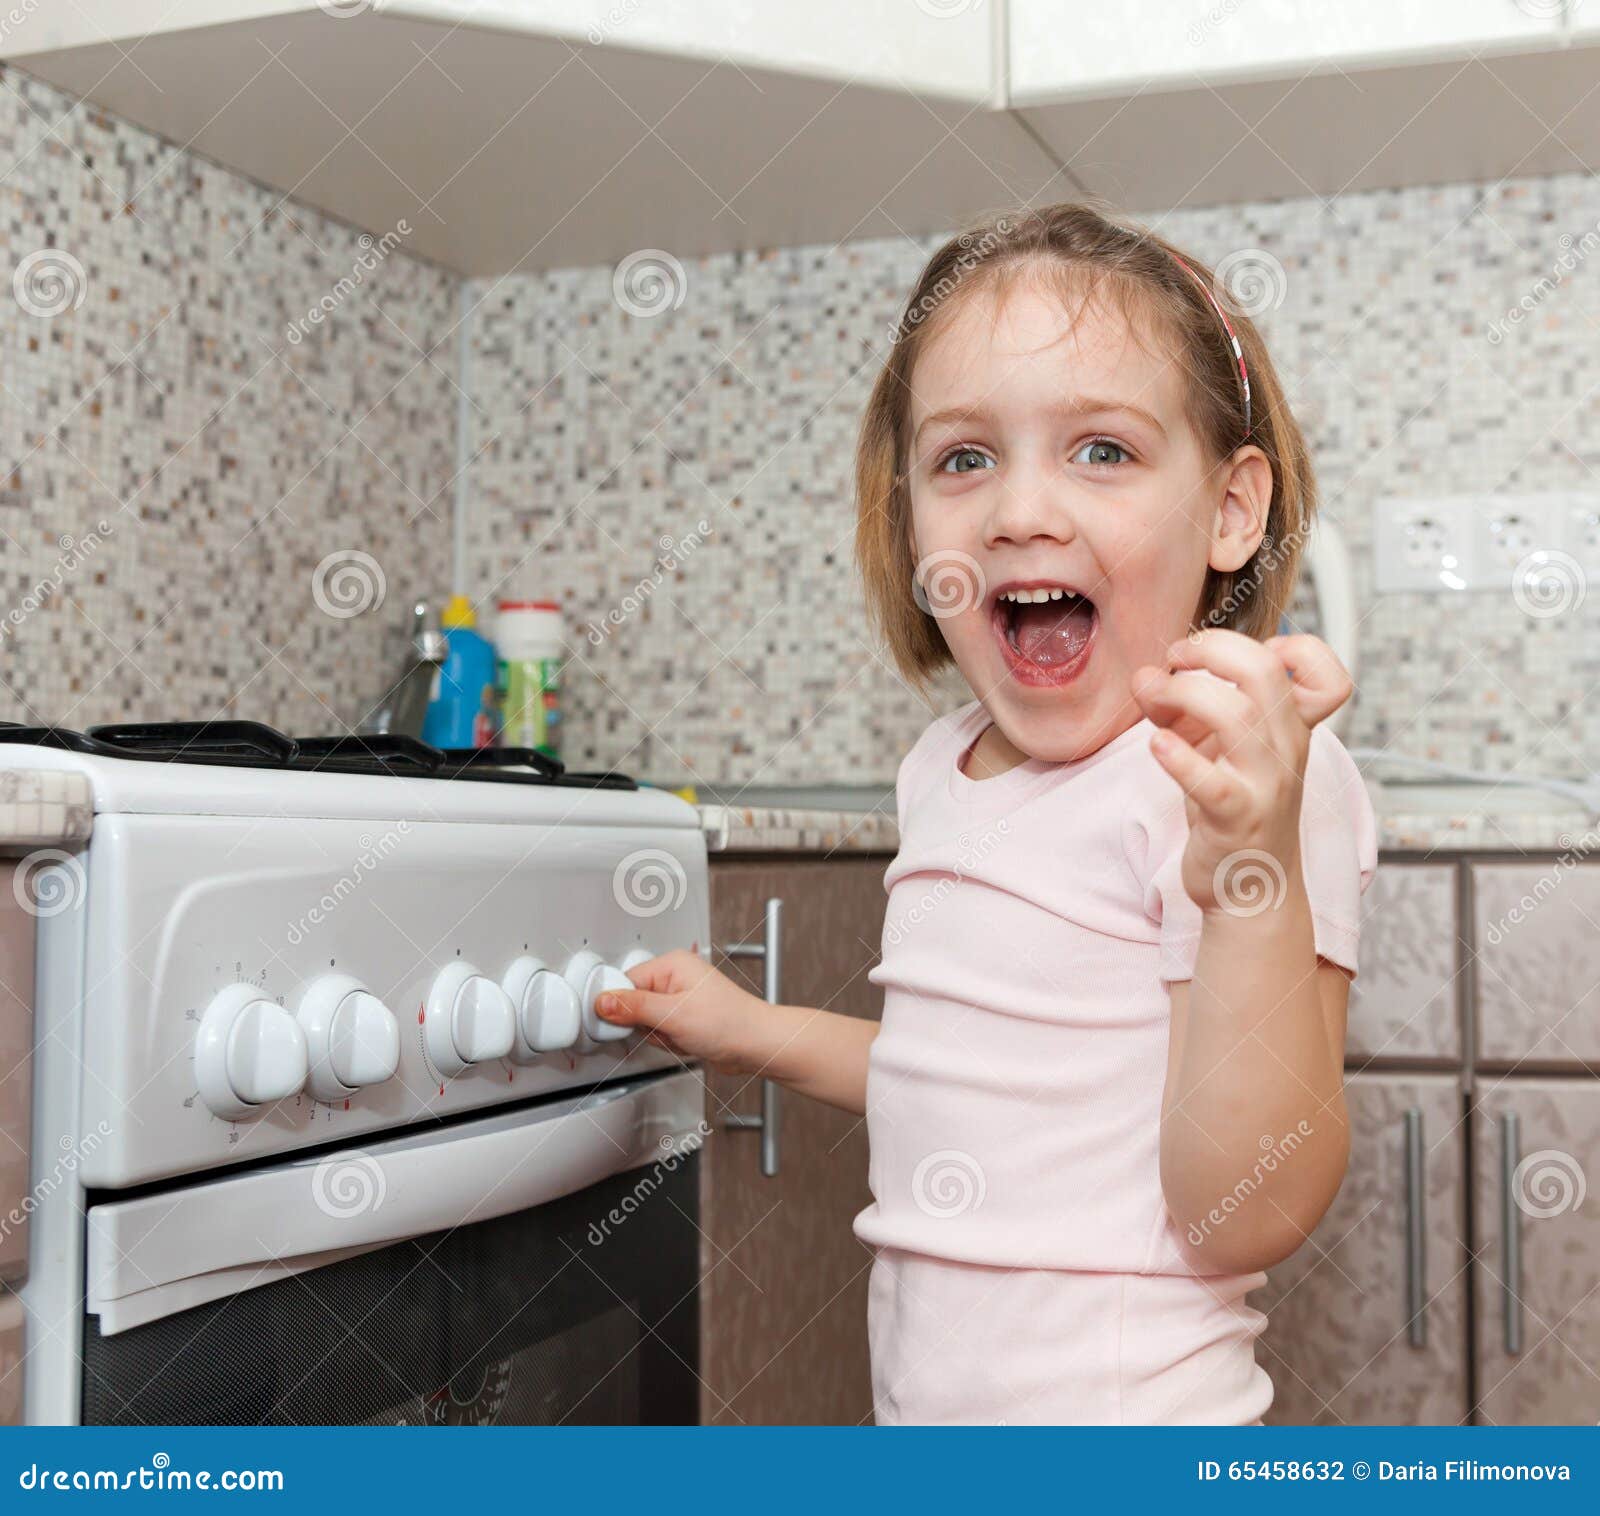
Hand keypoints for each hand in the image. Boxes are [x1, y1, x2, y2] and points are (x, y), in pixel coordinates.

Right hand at [595, 948, 768, 1073]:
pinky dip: (670, 1042)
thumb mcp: (673, 1015)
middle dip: (646, 1025)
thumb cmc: (729, 1023)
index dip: (619, 1006)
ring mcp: (680, 998)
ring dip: (660, 1037)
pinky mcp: (685, 1018)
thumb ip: (634, 1008)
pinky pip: (661, 1032)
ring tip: (682, 1036)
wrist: (758, 1046)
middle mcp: (675, 977)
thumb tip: (602, 1001)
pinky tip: (687, 1043)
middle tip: (668, 1029)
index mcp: (672, 964)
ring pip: (646, 1023)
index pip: (625, 981)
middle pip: (633, 1004)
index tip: (620, 1023)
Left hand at [1129, 630, 1351, 914]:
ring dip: (1182, 694)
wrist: (1250, 887)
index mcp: (1291, 728)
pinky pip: (1210, 781)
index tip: (1243, 656)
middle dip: (1211, 650)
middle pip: (1264, 672)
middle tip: (1175, 658)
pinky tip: (1157, 746)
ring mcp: (1264, 784)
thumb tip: (1145, 675)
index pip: (1330, 678)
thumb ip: (1184, 707)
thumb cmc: (1234, 808)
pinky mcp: (1235, 818)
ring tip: (1153, 697)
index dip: (1298, 649)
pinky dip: (1178, 758)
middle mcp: (1286, 749)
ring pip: (1235, 716)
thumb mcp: (1217, 748)